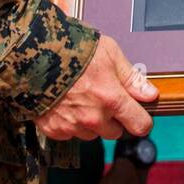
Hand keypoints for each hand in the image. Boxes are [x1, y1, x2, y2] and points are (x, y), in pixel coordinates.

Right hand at [35, 34, 156, 141]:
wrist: (33, 56)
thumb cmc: (73, 50)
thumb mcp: (110, 54)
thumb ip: (131, 78)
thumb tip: (150, 94)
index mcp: (112, 99)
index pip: (139, 125)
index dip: (142, 120)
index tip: (138, 114)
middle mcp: (94, 118)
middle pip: (115, 132)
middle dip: (113, 118)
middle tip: (103, 96)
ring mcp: (73, 127)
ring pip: (92, 133)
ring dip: (91, 121)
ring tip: (81, 96)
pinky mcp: (54, 131)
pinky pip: (71, 133)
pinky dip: (71, 122)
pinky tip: (65, 103)